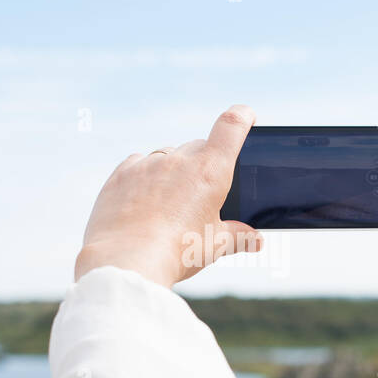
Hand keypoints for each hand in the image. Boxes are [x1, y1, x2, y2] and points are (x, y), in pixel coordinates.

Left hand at [74, 105, 263, 287]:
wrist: (127, 262)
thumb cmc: (178, 253)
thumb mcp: (215, 245)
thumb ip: (238, 237)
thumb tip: (255, 240)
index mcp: (210, 171)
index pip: (231, 126)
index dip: (242, 117)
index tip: (246, 116)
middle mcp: (179, 160)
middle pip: (198, 147)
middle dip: (204, 163)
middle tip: (201, 192)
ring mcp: (147, 164)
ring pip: (167, 156)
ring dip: (173, 170)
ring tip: (170, 203)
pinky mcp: (121, 174)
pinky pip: (138, 164)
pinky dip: (145, 176)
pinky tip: (144, 200)